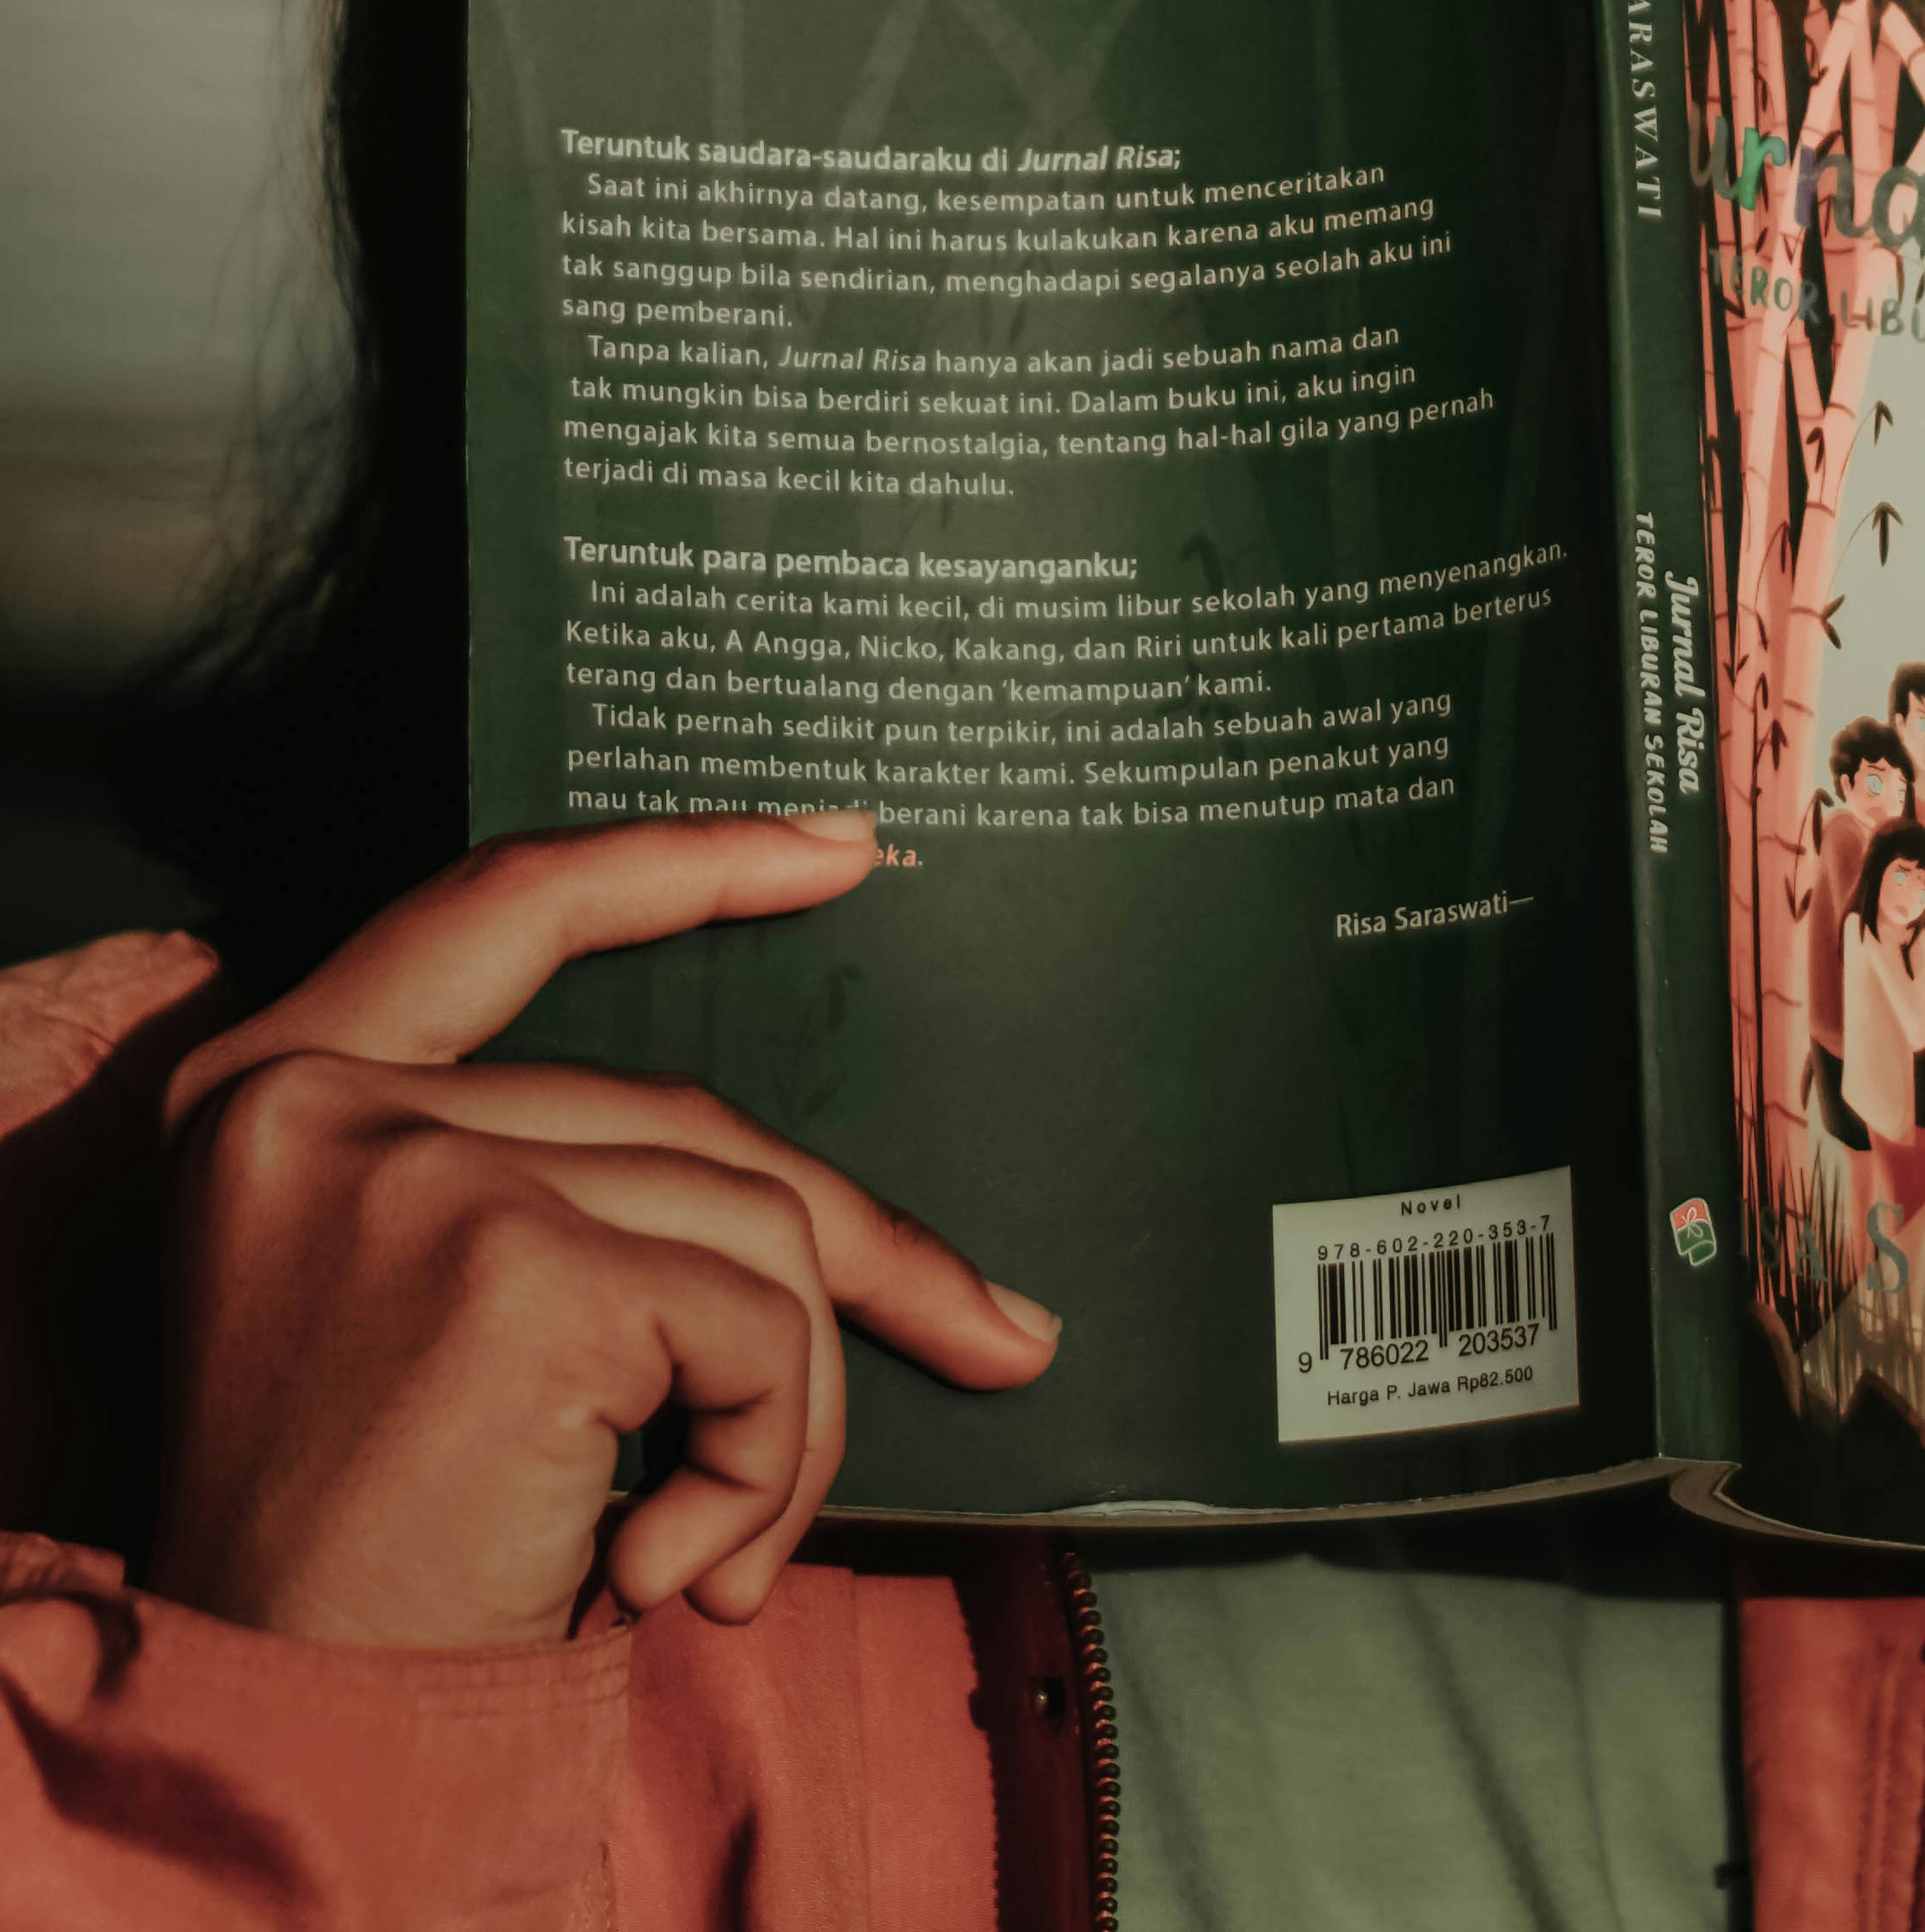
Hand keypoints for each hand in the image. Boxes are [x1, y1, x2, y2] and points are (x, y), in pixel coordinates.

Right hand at [152, 814, 1056, 1650]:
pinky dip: (764, 1457)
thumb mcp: (438, 1312)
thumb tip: (832, 1222)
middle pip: (687, 1120)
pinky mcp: (515, 1267)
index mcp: (277, 1085)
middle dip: (856, 1249)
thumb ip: (573, 1195)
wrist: (271, 1735)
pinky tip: (668, 1567)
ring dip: (785, 1411)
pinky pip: (753, 1326)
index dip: (679, 862)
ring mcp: (416, 1168)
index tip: (838, 844)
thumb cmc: (364, 1551)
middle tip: (997, 1332)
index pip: (505, 907)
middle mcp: (320, 1097)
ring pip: (747, 1226)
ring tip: (720, 1553)